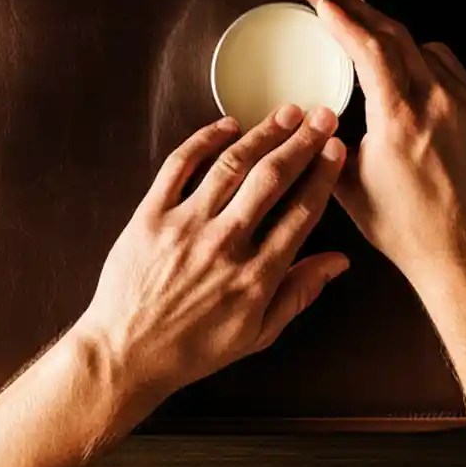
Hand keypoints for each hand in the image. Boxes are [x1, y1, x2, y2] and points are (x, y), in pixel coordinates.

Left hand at [74, 105, 349, 396]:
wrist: (127, 353)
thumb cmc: (192, 348)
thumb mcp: (257, 335)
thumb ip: (299, 293)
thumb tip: (338, 262)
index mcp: (256, 276)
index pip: (301, 212)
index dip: (323, 175)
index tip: (336, 149)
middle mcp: (224, 245)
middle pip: (272, 179)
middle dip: (302, 142)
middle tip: (321, 117)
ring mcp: (185, 227)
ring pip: (231, 165)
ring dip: (262, 134)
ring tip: (285, 113)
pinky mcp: (150, 217)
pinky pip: (179, 167)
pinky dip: (204, 140)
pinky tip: (227, 125)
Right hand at [302, 0, 465, 285]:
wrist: (463, 251)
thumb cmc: (408, 227)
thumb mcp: (349, 184)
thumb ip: (331, 140)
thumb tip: (316, 114)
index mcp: (400, 119)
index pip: (371, 47)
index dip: (343, 15)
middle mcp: (437, 103)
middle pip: (396, 33)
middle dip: (359, 8)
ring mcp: (465, 103)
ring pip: (422, 46)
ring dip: (390, 33)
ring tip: (362, 25)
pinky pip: (448, 67)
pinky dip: (421, 57)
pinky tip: (405, 62)